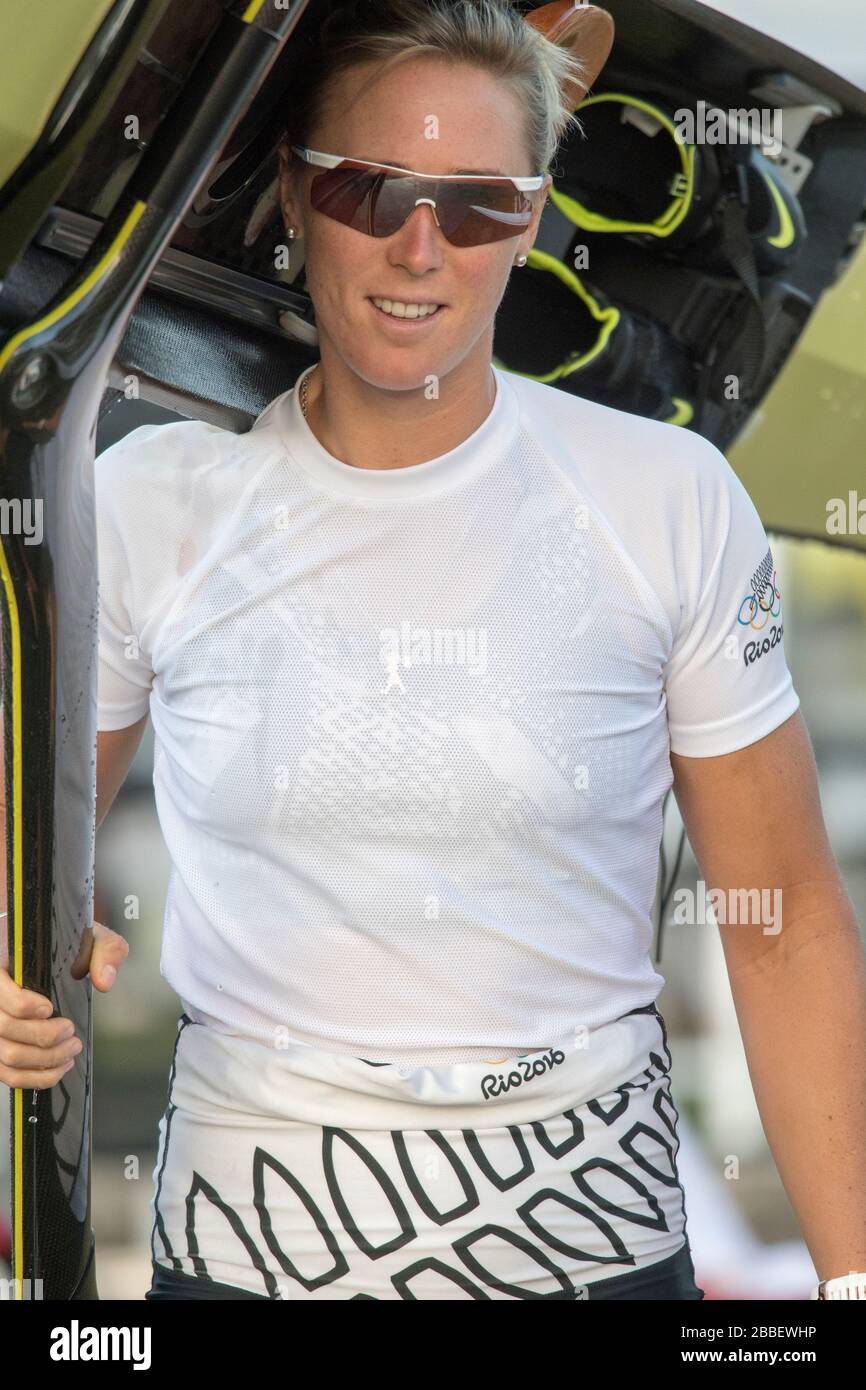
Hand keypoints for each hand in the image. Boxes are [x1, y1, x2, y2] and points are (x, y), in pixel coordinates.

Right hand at [0, 919, 128, 1089]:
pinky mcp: (2, 1047)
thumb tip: (104, 980)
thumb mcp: (90, 937)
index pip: (1, 994)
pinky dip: (36, 1077)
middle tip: (70, 1031)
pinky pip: (8, 1075)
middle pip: (4, 1028)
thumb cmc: (67, 945)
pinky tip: (59, 1066)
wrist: (52, 954)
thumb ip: (105, 950)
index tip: (49, 1008)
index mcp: (4, 965)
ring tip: (72, 1048)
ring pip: (7, 1056)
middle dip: (44, 1037)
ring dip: (44, 1059)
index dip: (24, 1006)